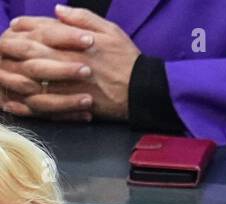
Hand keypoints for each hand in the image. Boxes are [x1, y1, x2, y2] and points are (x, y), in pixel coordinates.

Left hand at [0, 6, 139, 121]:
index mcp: (74, 40)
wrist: (143, 91)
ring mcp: (66, 81)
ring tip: (5, 73)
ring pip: (30, 76)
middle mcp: (66, 58)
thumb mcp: (111, 30)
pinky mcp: (70, 102)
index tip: (15, 27)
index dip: (24, 26)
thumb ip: (82, 18)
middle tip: (2, 47)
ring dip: (15, 73)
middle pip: (28, 50)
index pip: (39, 28)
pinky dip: (26, 101)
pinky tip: (17, 100)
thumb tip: (58, 10)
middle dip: (11, 47)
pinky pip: (42, 102)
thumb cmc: (128, 60)